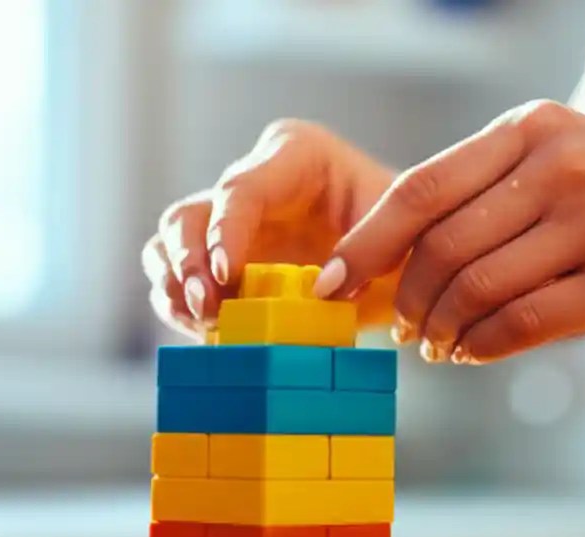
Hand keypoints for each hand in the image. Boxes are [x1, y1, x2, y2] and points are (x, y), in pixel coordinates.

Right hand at [142, 119, 397, 338]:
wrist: (413, 260)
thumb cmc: (413, 234)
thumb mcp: (404, 232)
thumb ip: (364, 251)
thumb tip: (320, 290)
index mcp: (297, 156)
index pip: (242, 188)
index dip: (224, 231)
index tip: (224, 273)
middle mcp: (254, 185)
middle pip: (189, 214)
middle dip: (186, 261)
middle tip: (207, 307)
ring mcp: (232, 226)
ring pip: (171, 243)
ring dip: (175, 285)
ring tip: (204, 322)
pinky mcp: (223, 264)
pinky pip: (178, 281)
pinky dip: (182, 308)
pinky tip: (208, 332)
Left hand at [314, 100, 584, 362]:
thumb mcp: (567, 161)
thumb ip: (493, 193)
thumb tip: (401, 262)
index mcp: (533, 129)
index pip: (420, 189)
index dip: (366, 243)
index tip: (331, 282)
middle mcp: (560, 165)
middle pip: (440, 247)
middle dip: (407, 301)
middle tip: (403, 331)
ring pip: (476, 290)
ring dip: (441, 332)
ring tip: (437, 347)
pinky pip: (520, 325)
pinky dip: (480, 349)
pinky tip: (472, 354)